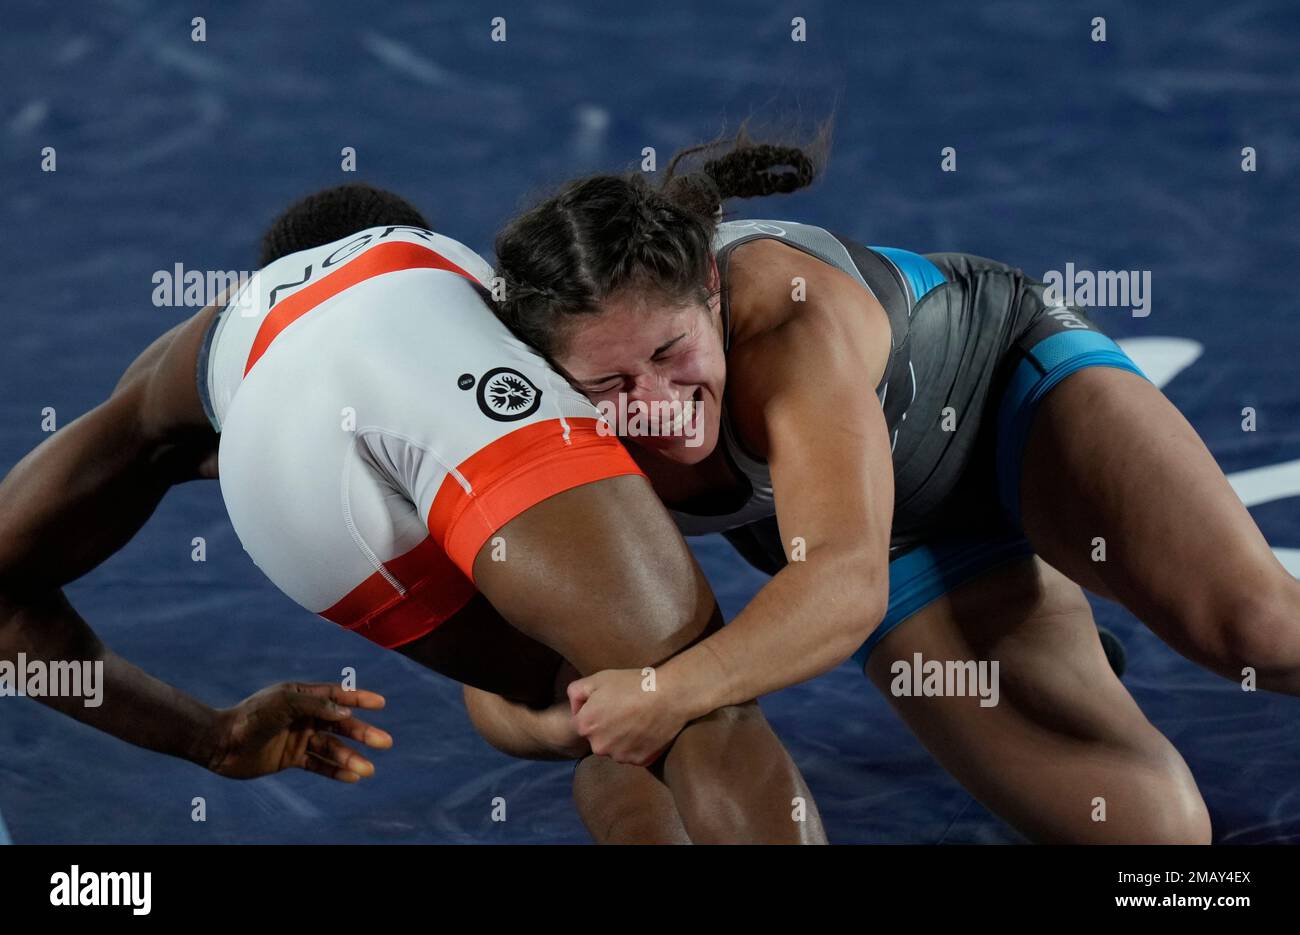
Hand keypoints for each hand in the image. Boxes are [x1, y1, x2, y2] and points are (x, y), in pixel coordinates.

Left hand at [207, 682, 390, 781]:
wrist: (220, 744)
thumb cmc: (251, 717)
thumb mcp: (284, 703)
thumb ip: (316, 705)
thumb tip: (345, 712)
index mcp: (302, 695)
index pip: (337, 695)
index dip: (359, 698)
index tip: (381, 703)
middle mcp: (304, 716)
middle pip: (340, 725)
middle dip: (363, 733)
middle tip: (385, 742)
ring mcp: (298, 737)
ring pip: (332, 748)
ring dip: (350, 758)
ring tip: (368, 769)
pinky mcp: (291, 758)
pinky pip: (318, 765)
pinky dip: (334, 771)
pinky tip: (352, 777)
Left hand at [566, 667, 689, 765]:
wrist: (669, 695)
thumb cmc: (633, 684)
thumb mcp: (598, 678)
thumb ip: (576, 691)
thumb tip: (575, 707)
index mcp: (585, 725)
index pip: (583, 722)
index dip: (596, 710)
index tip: (610, 702)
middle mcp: (598, 746)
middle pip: (598, 738)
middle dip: (607, 727)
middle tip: (625, 710)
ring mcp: (619, 756)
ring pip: (616, 748)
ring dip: (622, 738)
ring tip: (638, 719)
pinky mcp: (639, 761)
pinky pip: (634, 754)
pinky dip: (638, 745)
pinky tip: (647, 729)